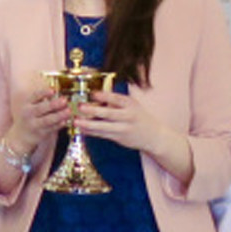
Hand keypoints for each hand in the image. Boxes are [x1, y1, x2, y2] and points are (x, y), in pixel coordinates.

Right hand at [6, 84, 67, 153]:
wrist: (21, 135)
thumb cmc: (30, 117)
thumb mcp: (31, 107)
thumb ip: (43, 102)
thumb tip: (61, 97)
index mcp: (27, 104)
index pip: (35, 96)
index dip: (44, 93)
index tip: (53, 91)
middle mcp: (29, 114)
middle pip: (41, 108)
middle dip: (53, 104)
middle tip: (64, 100)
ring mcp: (33, 124)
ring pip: (47, 120)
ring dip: (59, 115)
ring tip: (69, 111)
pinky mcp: (39, 133)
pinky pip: (50, 129)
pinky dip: (58, 125)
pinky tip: (65, 121)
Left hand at [77, 91, 193, 182]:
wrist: (154, 136)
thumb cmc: (139, 117)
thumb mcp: (133, 105)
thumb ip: (117, 101)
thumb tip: (96, 95)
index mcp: (131, 105)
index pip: (117, 99)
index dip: (105, 96)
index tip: (93, 94)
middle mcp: (128, 117)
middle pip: (109, 114)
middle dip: (93, 111)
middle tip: (80, 107)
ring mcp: (123, 129)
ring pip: (103, 127)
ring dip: (88, 124)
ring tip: (76, 121)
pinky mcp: (119, 138)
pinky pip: (103, 135)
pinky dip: (91, 132)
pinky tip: (82, 129)